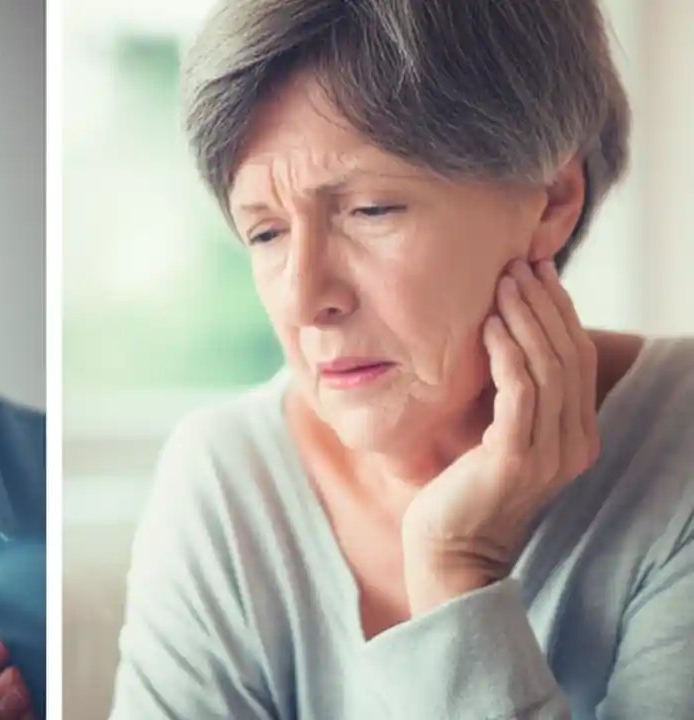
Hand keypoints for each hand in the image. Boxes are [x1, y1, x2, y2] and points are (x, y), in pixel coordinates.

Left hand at [401, 259, 599, 613]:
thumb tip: (501, 339)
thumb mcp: (496, 437)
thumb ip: (510, 399)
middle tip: (520, 263)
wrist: (448, 551)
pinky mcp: (516, 458)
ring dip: (525, 318)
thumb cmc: (461, 490)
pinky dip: (507, 353)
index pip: (577, 359)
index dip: (560, 312)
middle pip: (568, 356)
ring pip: (548, 367)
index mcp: (575, 436)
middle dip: (545, 304)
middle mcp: (573, 443)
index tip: (537, 271)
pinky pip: (519, 392)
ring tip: (505, 281)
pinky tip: (489, 325)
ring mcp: (549, 453)